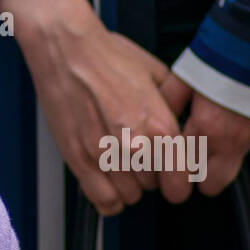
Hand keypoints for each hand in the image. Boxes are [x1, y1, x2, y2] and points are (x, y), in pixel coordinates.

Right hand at [0, 0, 192, 214]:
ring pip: (129, 195)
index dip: (180, 182)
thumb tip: (183, 125)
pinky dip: (109, 197)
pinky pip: (103, 200)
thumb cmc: (107, 56)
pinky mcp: (77, 158)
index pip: (180, 177)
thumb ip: (173, 105)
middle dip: (150, 174)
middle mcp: (134, 143)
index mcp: (158, 123)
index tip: (175, 179)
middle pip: (153, 185)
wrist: (66, 49)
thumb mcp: (155, 73)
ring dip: (128, 184)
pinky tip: (108, 181)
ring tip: (121, 164)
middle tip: (140, 156)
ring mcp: (104, 153)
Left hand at [159, 72, 249, 198]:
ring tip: (228, 117)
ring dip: (233, 146)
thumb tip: (154, 114)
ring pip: (241, 157)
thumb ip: (170, 98)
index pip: (184, 169)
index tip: (174, 173)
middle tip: (198, 161)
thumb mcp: (188, 73)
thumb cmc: (226, 53)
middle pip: (215, 182)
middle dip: (204, 178)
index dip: (176, 173)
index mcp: (207, 127)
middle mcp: (234, 139)